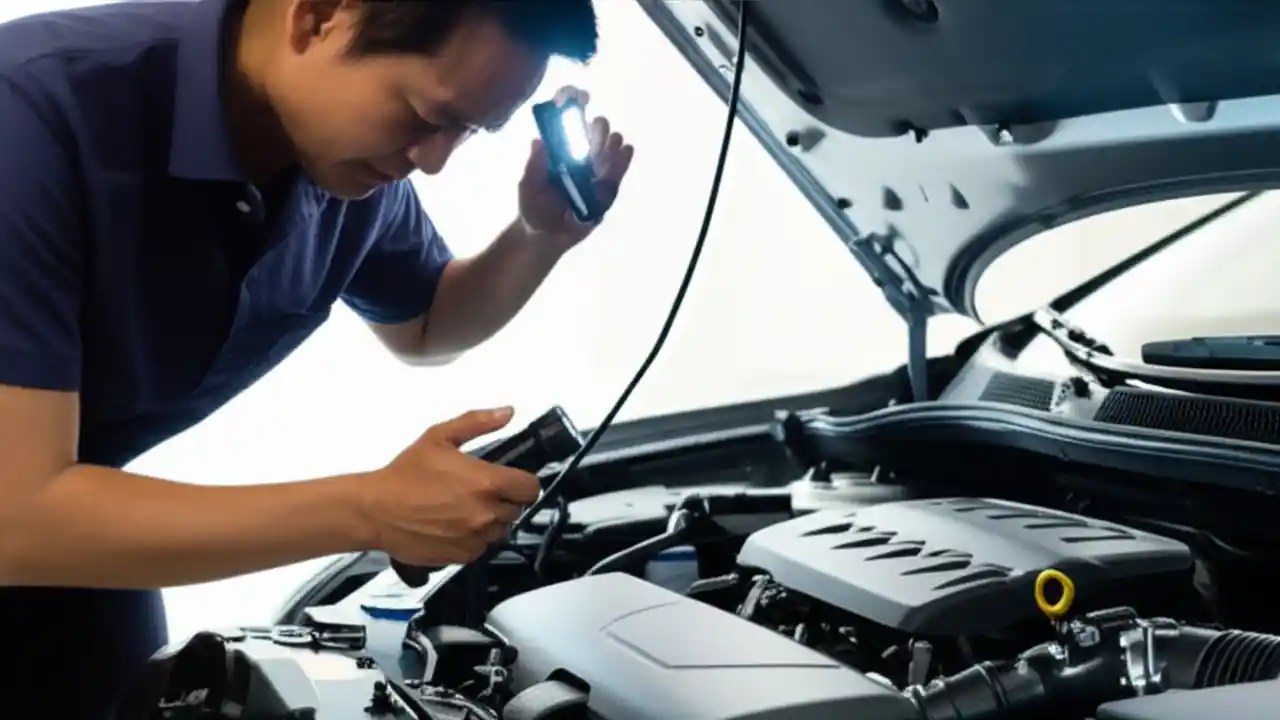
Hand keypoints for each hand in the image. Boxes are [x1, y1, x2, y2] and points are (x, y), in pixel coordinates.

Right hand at [361, 407, 540, 565]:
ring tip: (464, 509)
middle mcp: (486, 513)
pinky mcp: (462, 557)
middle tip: (479, 492)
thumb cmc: (406, 472)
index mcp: (487, 482)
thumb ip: (477, 422)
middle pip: (515, 510)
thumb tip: (508, 412)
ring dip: (490, 521)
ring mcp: (475, 538)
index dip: (523, 483)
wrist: (375, 510)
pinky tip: (454, 526)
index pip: (530, 488)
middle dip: (503, 501)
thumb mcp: (439, 437)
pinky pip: (481, 548)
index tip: (510, 481)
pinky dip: (473, 539)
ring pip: (499, 531)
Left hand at [518, 85, 634, 252]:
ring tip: (613, 138)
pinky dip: (622, 161)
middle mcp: (580, 158)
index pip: (568, 124)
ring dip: (610, 143)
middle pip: (592, 136)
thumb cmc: (533, 208)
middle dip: (596, 129)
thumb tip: (538, 140)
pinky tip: (626, 149)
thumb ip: (533, 166)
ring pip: (606, 152)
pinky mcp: (605, 191)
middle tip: (597, 125)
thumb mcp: (528, 186)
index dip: (574, 107)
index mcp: (559, 151)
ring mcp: (594, 174)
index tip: (581, 95)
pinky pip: (616, 174)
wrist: (546, 237)